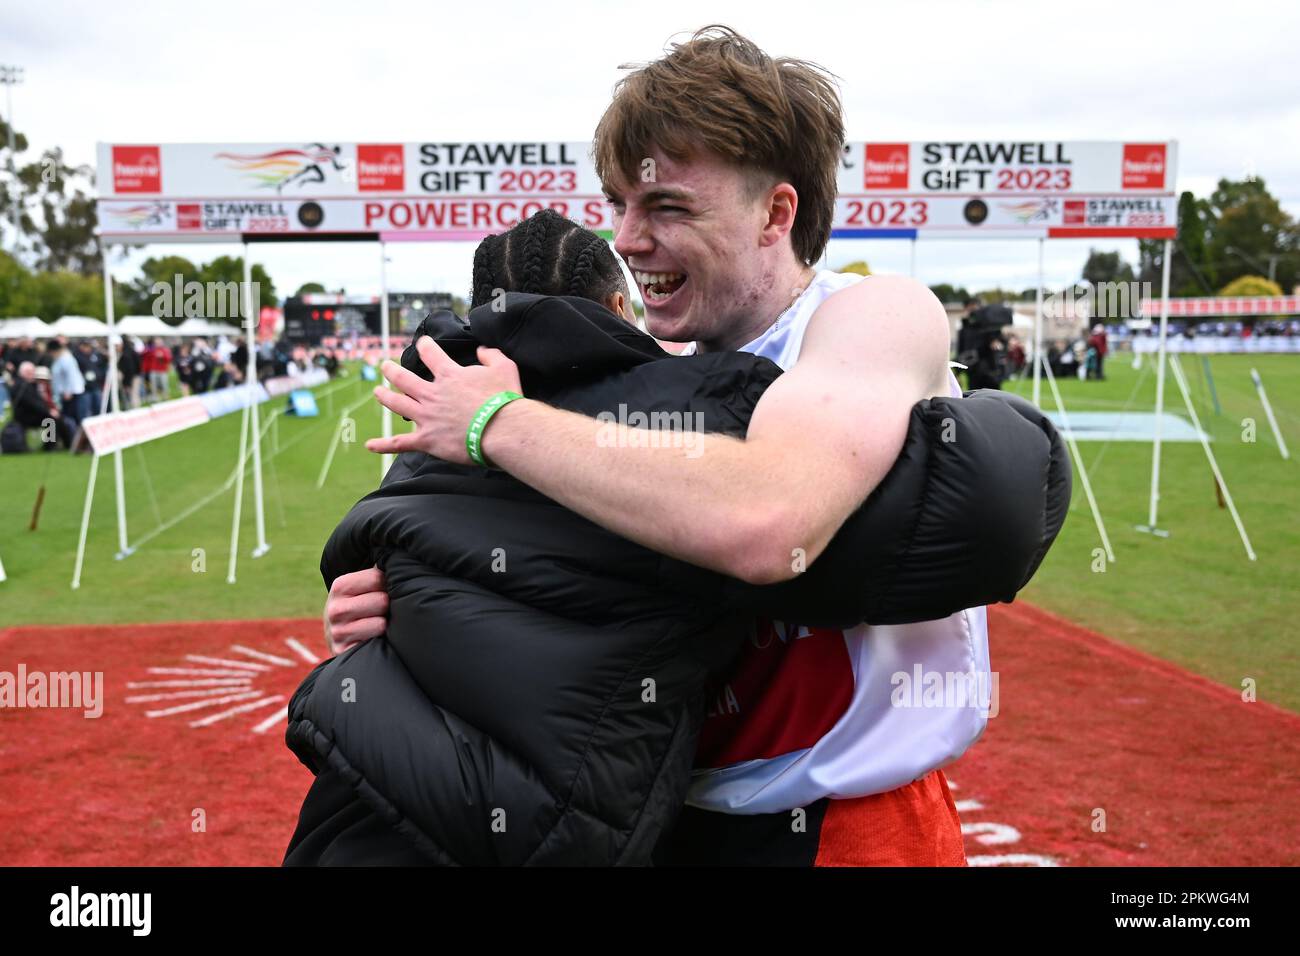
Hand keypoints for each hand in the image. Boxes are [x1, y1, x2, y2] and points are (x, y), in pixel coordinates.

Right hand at [323, 567, 388, 654]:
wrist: (342, 641)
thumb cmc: (363, 606)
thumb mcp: (363, 586)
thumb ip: (379, 569)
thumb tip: (401, 548)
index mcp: (340, 585)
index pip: (378, 577)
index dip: (390, 584)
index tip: (386, 590)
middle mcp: (334, 608)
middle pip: (381, 601)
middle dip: (389, 606)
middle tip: (382, 611)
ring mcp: (337, 632)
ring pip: (380, 623)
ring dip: (385, 625)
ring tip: (378, 624)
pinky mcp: (343, 652)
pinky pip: (375, 643)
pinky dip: (380, 641)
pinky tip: (373, 639)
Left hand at [365, 336, 521, 463]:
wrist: (502, 430)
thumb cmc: (505, 399)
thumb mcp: (505, 367)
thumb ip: (490, 355)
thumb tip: (481, 350)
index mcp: (449, 375)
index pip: (430, 354)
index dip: (425, 346)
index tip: (422, 343)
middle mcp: (432, 394)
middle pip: (404, 378)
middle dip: (392, 370)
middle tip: (384, 366)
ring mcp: (426, 417)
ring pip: (398, 403)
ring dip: (385, 397)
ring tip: (378, 392)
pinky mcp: (426, 439)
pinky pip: (400, 443)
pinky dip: (384, 445)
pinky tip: (369, 445)